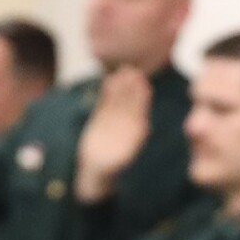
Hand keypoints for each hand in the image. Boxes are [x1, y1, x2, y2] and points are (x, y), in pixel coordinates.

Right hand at [75, 66, 152, 201]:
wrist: (95, 168)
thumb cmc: (110, 168)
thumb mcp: (120, 159)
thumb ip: (129, 144)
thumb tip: (145, 128)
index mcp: (136, 133)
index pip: (139, 113)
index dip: (141, 100)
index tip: (145, 85)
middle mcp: (127, 124)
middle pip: (130, 103)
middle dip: (133, 89)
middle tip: (135, 73)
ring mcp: (114, 119)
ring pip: (119, 100)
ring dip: (122, 86)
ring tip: (124, 71)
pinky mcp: (102, 117)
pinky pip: (106, 102)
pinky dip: (108, 92)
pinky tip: (110, 80)